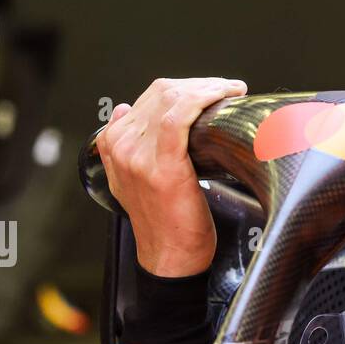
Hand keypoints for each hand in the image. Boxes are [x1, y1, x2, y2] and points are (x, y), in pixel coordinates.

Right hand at [96, 76, 247, 276]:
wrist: (170, 258)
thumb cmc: (167, 222)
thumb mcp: (136, 181)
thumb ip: (128, 146)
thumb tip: (123, 109)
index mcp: (113, 144)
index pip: (150, 97)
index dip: (185, 87)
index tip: (213, 90)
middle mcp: (121, 145)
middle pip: (162, 93)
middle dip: (201, 85)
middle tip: (228, 90)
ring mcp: (137, 154)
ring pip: (172, 98)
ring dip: (208, 88)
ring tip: (231, 91)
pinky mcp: (161, 165)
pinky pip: (180, 115)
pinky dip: (204, 98)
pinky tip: (224, 95)